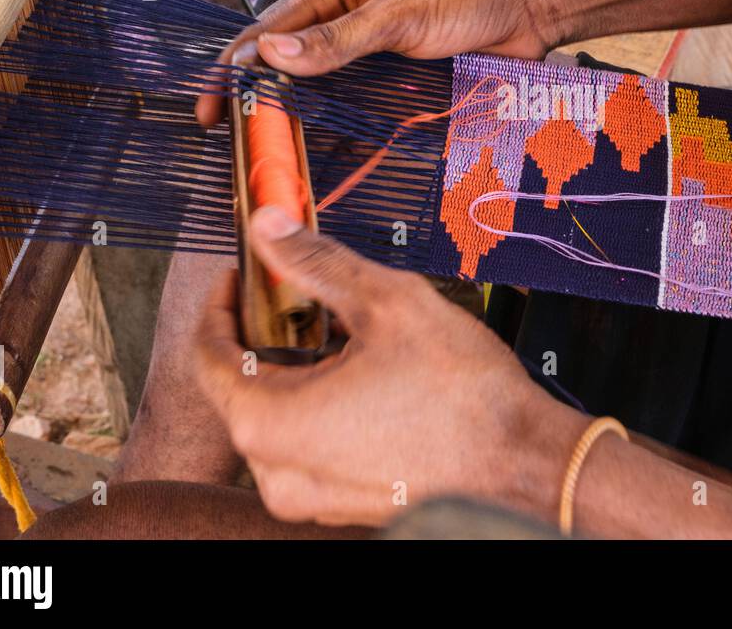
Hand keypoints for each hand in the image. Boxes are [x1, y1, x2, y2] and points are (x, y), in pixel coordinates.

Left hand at [195, 205, 586, 527]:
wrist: (524, 464)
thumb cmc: (462, 397)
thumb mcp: (386, 304)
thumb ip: (317, 263)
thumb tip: (271, 226)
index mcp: (269, 424)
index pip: (207, 356)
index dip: (223, 303)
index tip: (244, 274)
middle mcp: (277, 472)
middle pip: (241, 388)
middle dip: (265, 335)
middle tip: (302, 296)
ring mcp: (309, 498)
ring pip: (278, 419)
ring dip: (297, 372)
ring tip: (345, 336)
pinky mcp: (341, 505)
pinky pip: (309, 447)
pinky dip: (321, 408)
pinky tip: (368, 379)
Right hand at [196, 0, 565, 125]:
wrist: (533, 4)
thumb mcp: (400, 14)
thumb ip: (339, 39)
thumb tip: (271, 55)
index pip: (269, 32)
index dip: (233, 68)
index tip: (210, 107)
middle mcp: (352, 22)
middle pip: (291, 64)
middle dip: (258, 100)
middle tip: (233, 142)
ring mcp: (378, 54)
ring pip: (325, 90)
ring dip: (298, 118)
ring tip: (272, 156)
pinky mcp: (405, 79)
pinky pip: (364, 107)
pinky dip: (342, 128)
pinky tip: (329, 154)